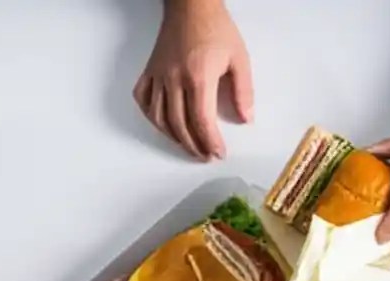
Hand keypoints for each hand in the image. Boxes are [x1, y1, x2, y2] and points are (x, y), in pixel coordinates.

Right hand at [133, 0, 252, 160]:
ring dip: (174, 138)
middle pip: (180, 124)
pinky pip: (143, 99)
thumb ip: (244, 91)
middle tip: (206, 156)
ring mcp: (158, 75)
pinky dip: (152, 117)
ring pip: (160, 117)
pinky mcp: (149, 70)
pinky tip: (164, 125)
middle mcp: (174, 79)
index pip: (202, 121)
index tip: (219, 153)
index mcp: (198, 77)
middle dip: (194, 146)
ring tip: (189, 147)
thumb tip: (246, 119)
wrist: (191, 6)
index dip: (210, 142)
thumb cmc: (217, 30)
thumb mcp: (240, 59)